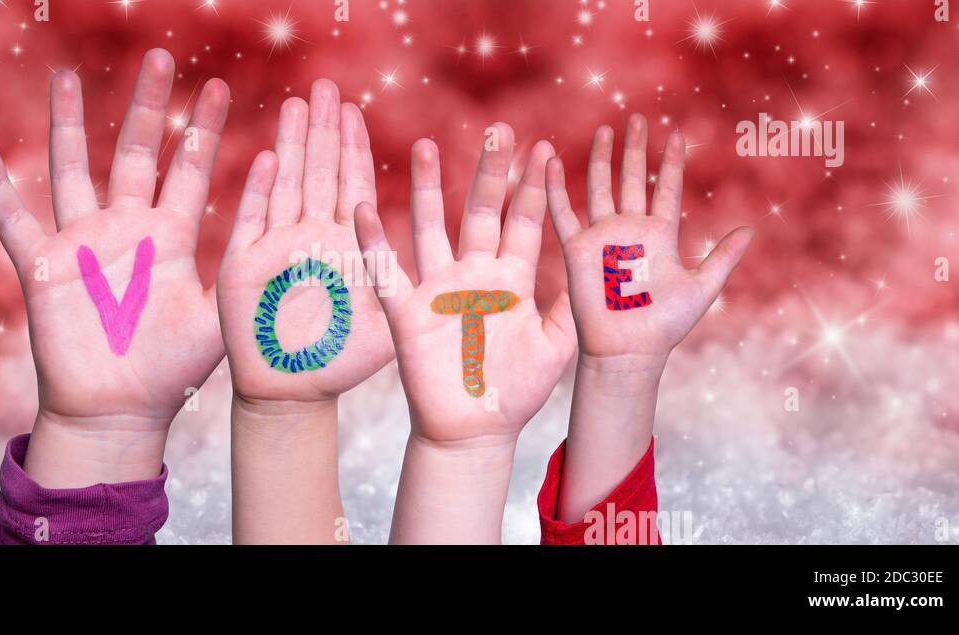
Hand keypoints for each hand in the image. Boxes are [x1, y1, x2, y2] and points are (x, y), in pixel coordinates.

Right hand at [0, 49, 228, 484]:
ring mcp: (83, 245)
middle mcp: (127, 230)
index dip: (201, 129)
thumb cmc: (174, 370)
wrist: (121, 412)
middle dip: (148, 107)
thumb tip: (290, 239)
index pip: (188, 170)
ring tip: (65, 77)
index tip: (218, 85)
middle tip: (160, 56)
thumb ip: (245, 272)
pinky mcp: (45, 269)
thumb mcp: (220, 317)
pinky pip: (13, 221)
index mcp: (171, 238)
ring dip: (68, 125)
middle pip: (134, 153)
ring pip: (71, 171)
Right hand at [217, 79, 392, 404]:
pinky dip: (258, 191)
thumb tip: (414, 237)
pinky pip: (251, 222)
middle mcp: (311, 238)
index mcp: (346, 244)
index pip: (351, 185)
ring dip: (291, 146)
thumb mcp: (385, 320)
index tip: (356, 109)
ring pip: (285, 186)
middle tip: (327, 86)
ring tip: (298, 104)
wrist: (292, 395)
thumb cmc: (342, 361)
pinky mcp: (243, 267)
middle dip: (322, 130)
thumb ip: (394, 278)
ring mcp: (275, 248)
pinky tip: (265, 156)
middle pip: (317, 173)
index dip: (352, 147)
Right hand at [355, 125, 576, 443]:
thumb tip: (597, 268)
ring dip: (428, 189)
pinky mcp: (408, 314)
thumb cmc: (516, 393)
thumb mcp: (557, 347)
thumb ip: (570, 305)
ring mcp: (440, 290)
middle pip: (482, 213)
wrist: (474, 433)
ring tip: (426, 147)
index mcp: (512, 280)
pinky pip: (387, 274)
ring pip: (432, 229)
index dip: (534, 188)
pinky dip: (373, 244)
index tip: (545, 149)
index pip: (525, 223)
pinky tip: (361, 212)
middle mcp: (475, 275)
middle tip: (499, 130)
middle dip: (490, 172)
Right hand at [545, 113, 752, 522]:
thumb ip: (723, 257)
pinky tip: (550, 163)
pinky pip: (562, 214)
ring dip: (602, 159)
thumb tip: (751, 230)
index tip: (676, 133)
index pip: (667, 188)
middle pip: (633, 178)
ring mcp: (602, 237)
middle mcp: (630, 230)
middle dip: (636, 149)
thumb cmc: (664, 326)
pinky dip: (555, 188)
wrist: (627, 350)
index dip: (672, 161)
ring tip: (605, 130)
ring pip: (600, 187)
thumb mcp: (703, 287)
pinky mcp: (577, 249)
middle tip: (639, 119)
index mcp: (661, 235)